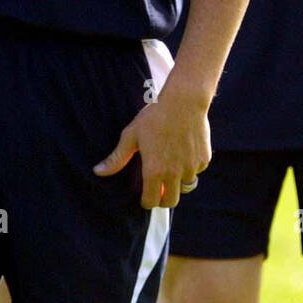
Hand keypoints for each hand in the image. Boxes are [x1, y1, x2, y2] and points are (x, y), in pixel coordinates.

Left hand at [93, 86, 211, 207]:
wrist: (184, 101)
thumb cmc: (155, 117)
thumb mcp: (132, 136)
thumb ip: (117, 158)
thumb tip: (98, 171)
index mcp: (155, 171)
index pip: (151, 202)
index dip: (146, 200)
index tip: (145, 194)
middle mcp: (174, 174)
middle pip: (171, 202)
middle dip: (163, 198)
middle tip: (159, 187)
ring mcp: (191, 167)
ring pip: (185, 186)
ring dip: (178, 182)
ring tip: (171, 165)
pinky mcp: (204, 159)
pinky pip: (197, 171)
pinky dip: (191, 167)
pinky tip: (184, 151)